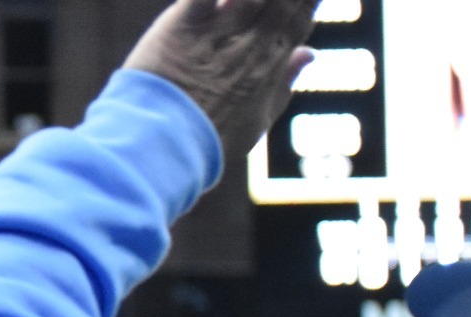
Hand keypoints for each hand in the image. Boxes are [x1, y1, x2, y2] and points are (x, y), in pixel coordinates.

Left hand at [123, 0, 318, 166]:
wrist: (161, 148)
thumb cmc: (205, 143)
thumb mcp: (254, 123)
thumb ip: (283, 85)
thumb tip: (309, 53)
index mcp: (271, 62)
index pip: (302, 16)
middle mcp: (252, 41)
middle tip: (269, 3)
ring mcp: (219, 30)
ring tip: (237, 6)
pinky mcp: (184, 22)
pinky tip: (219, 0)